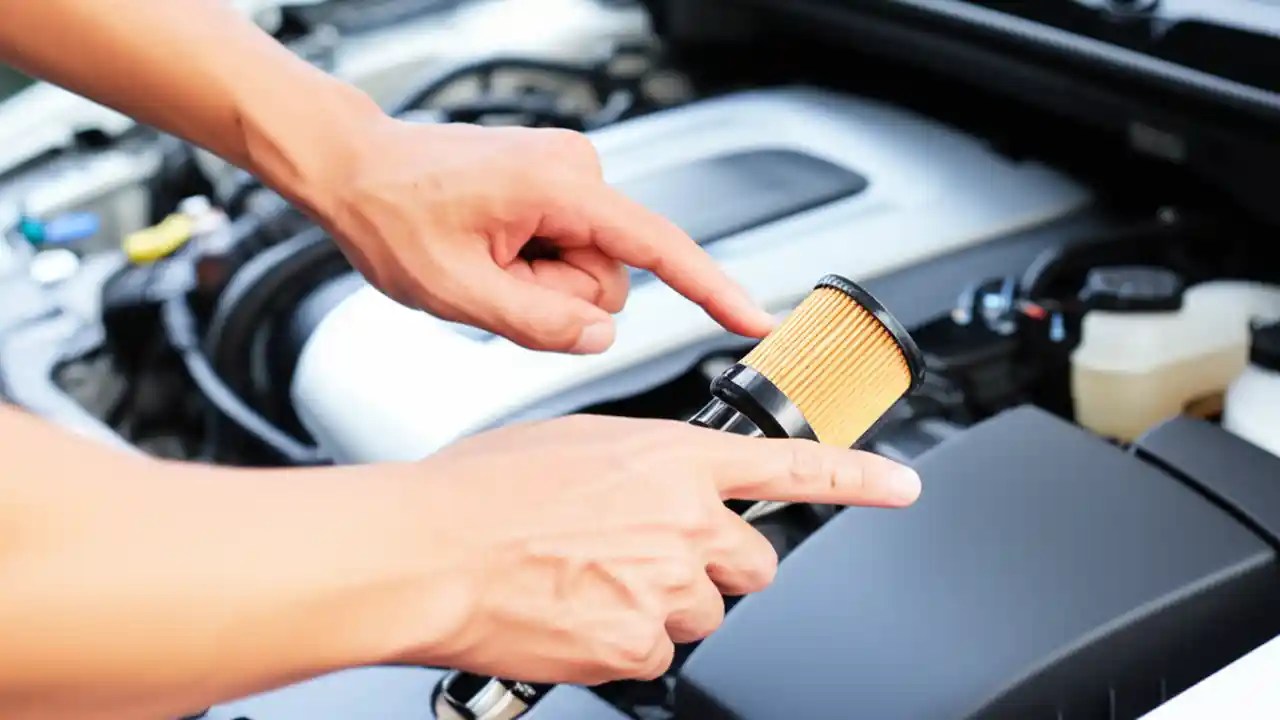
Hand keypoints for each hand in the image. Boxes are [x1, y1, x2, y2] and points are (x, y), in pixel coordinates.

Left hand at [300, 118, 775, 353]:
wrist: (356, 169)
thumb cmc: (392, 214)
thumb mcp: (458, 292)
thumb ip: (539, 325)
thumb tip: (599, 338)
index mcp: (560, 186)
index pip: (658, 249)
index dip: (710, 291)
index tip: (753, 319)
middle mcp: (576, 169)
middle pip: (611, 278)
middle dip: (557, 297)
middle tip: (492, 279)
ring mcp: (567, 175)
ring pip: (590, 271)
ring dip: (542, 284)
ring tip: (486, 261)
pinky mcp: (556, 187)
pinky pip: (570, 251)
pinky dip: (536, 267)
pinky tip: (493, 249)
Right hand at [401, 415, 921, 685]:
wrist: (428, 551)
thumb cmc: (480, 489)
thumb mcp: (574, 441)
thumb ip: (641, 462)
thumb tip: (657, 482)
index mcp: (674, 458)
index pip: (795, 468)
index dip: (860, 479)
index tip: (901, 487)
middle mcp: (686, 520)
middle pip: (754, 562)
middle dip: (719, 566)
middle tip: (659, 561)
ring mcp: (667, 587)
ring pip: (704, 612)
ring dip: (664, 605)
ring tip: (593, 584)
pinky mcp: (637, 646)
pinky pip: (655, 655)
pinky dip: (623, 642)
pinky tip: (576, 617)